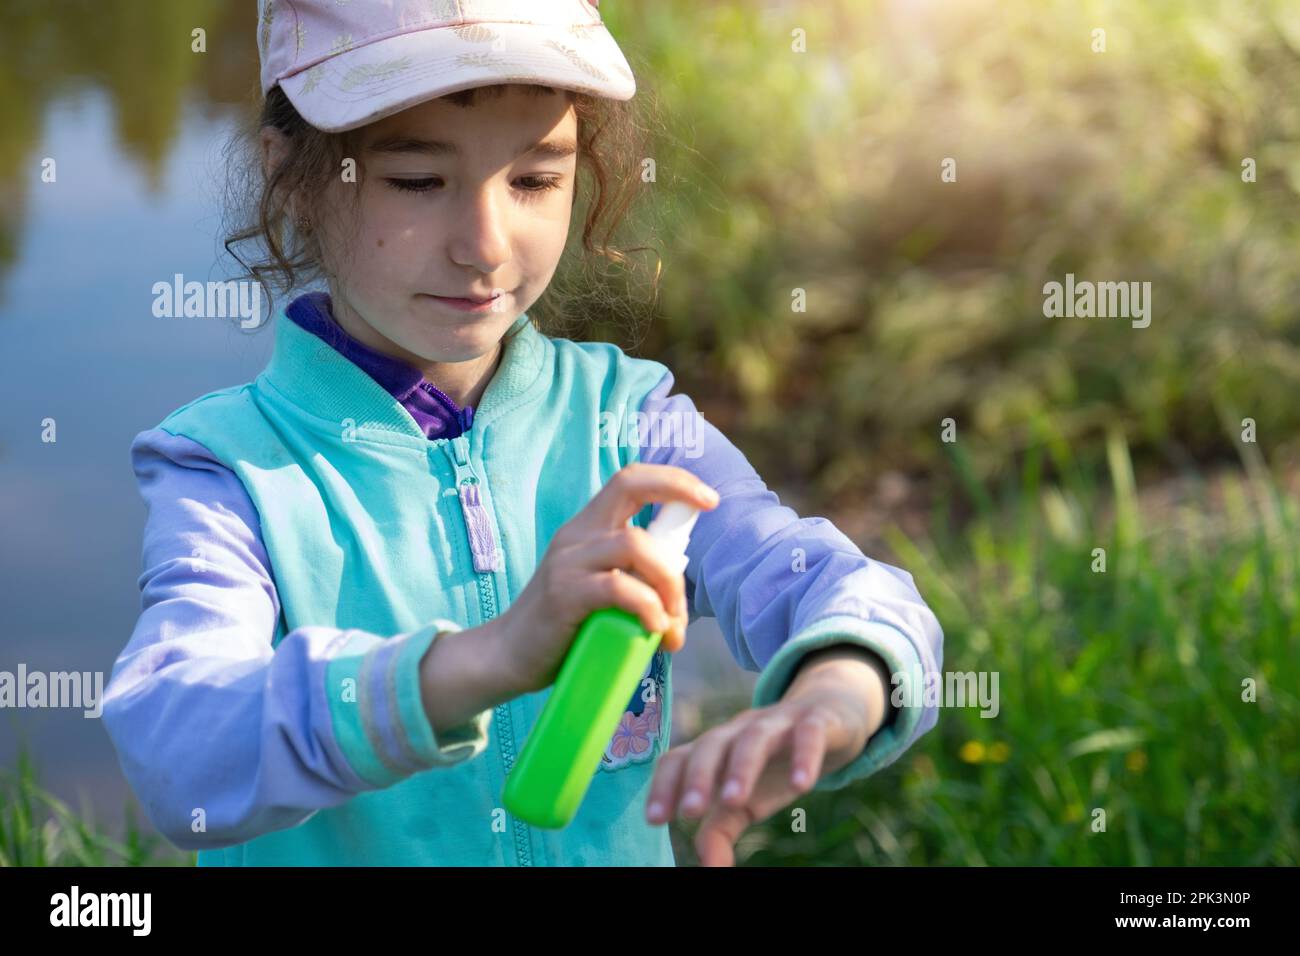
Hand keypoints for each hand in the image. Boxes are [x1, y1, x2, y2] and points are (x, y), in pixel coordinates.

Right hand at [496, 463, 719, 694]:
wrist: (509, 656)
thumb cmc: (565, 626)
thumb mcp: (601, 591)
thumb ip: (633, 582)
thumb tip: (680, 603)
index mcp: (588, 527)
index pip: (629, 479)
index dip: (672, 480)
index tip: (709, 499)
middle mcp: (577, 534)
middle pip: (630, 487)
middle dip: (678, 502)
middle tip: (693, 570)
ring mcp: (567, 562)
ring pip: (634, 545)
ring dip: (668, 582)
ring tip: (672, 621)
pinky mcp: (563, 595)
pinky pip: (618, 588)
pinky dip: (648, 607)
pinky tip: (654, 630)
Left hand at [645, 649, 888, 865]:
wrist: (831, 719)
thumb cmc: (776, 765)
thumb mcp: (747, 801)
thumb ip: (720, 830)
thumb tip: (707, 868)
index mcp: (716, 748)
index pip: (679, 758)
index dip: (664, 786)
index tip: (655, 819)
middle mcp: (739, 729)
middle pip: (712, 744)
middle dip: (698, 777)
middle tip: (689, 812)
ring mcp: (777, 721)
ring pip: (754, 737)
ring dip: (742, 767)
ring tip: (735, 801)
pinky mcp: (816, 720)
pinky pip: (809, 733)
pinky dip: (804, 756)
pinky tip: (803, 786)